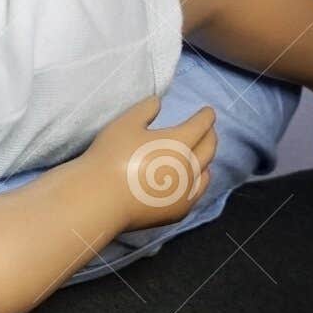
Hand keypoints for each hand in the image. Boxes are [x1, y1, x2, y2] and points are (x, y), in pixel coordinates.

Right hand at [81, 97, 217, 231]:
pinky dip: (197, 182)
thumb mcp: (125, 123)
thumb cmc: (111, 156)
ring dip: (205, 160)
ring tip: (201, 155)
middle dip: (210, 135)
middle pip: (209, 148)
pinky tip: (191, 181)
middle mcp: (189, 166)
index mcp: (179, 141)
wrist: (102, 200)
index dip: (206, 116)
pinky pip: (196, 193)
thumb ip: (145, 109)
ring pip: (205, 172)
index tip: (207, 111)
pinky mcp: (178, 211)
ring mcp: (186, 191)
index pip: (201, 125)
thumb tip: (158, 102)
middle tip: (208, 129)